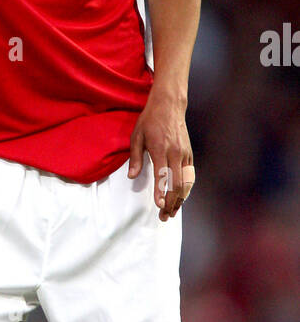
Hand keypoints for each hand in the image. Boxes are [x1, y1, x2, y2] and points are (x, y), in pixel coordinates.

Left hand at [128, 89, 193, 221]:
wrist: (169, 106)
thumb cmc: (150, 121)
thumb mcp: (137, 136)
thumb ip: (135, 158)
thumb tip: (132, 176)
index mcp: (160, 149)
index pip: (162, 175)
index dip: (161, 191)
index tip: (159, 204)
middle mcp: (175, 153)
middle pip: (177, 183)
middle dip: (171, 202)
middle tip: (164, 215)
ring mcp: (184, 154)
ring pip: (186, 182)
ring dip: (180, 199)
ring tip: (172, 212)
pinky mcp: (189, 154)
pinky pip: (189, 176)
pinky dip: (186, 189)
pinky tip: (180, 199)